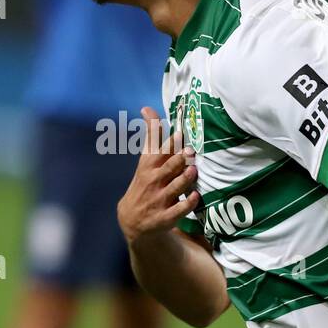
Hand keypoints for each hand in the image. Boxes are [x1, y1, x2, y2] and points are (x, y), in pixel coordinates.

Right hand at [116, 107, 198, 244]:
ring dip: (184, 179)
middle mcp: (154, 181)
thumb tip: (146, 108)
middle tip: (190, 151)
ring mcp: (160, 199)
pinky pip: (179, 210)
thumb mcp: (145, 160)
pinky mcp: (166, 216)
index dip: (170, 143)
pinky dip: (188, 203)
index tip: (180, 133)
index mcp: (150, 166)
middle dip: (179, 159)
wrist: (132, 219)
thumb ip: (151, 135)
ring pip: (175, 187)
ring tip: (193, 170)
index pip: (159, 151)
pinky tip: (196, 196)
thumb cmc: (145, 182)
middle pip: (168, 167)